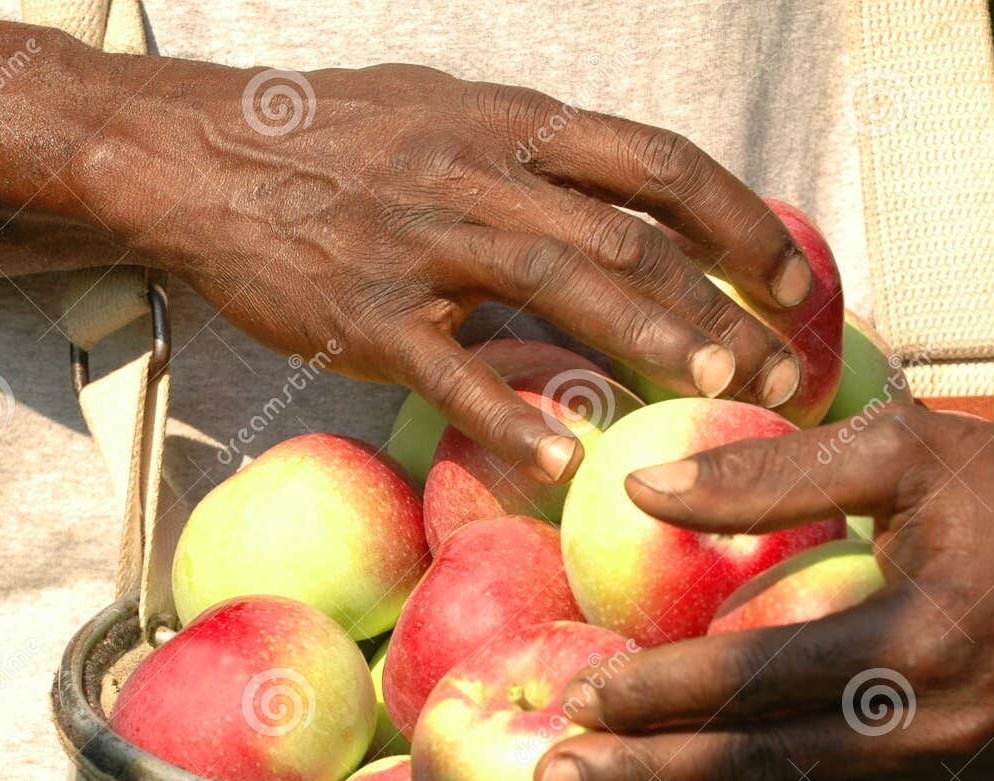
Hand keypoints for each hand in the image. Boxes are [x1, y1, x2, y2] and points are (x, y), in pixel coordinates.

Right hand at [105, 62, 810, 481]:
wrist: (202, 158)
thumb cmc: (331, 138)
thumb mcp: (444, 111)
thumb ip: (532, 154)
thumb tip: (617, 194)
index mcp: (511, 124)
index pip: (659, 164)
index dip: (740, 222)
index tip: (792, 281)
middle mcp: (480, 172)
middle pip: (628, 235)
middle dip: (719, 305)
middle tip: (777, 373)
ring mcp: (422, 241)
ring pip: (557, 283)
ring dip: (647, 339)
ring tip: (713, 392)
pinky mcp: (365, 312)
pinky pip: (448, 368)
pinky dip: (507, 414)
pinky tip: (562, 457)